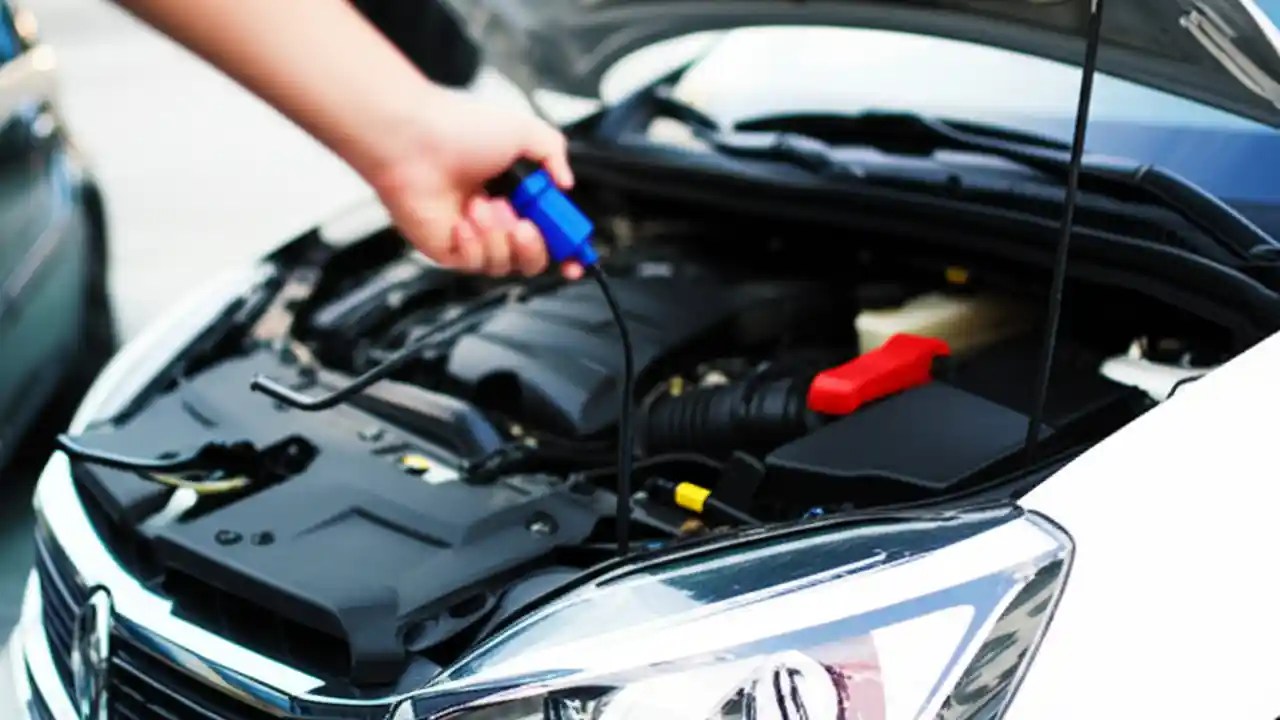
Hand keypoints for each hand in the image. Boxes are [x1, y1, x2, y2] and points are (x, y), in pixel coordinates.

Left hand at [363, 86, 584, 279]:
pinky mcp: (448, 249)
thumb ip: (554, 153)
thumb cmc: (458, 128)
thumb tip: (566, 182)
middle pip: (532, 257)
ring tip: (482, 205)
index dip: (567, 248)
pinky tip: (462, 219)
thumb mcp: (524, 130)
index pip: (549, 230)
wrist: (413, 140)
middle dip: (536, 246)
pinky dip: (475, 243)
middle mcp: (496, 216)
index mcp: (515, 191)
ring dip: (499, 237)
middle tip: (526, 225)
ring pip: (506, 264)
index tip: (577, 259)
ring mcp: (472, 236)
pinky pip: (476, 264)